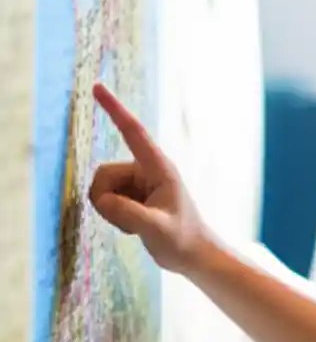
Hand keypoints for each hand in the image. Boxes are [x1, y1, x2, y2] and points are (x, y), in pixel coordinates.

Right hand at [88, 83, 211, 272]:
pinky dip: (114, 217)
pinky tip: (135, 227)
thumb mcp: (156, 229)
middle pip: (103, 175)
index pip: (133, 132)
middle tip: (135, 221)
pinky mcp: (132, 195)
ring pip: (101, 190)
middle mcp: (146, 170)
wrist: (193, 255)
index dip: (114, 109)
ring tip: (138, 224)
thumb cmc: (182, 239)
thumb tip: (103, 200)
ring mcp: (138, 183)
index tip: (97, 87)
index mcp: (159, 168)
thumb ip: (128, 213)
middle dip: (108, 201)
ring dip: (112, 211)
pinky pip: (105, 201)